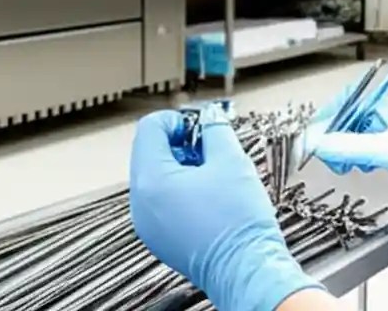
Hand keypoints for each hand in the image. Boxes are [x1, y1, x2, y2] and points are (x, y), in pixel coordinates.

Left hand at [130, 111, 321, 310]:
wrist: (246, 269)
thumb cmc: (238, 222)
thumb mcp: (231, 161)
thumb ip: (216, 130)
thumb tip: (210, 117)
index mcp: (152, 180)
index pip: (149, 129)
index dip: (176, 120)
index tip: (198, 126)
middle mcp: (141, 203)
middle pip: (149, 153)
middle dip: (178, 144)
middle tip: (209, 148)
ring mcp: (147, 224)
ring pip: (154, 178)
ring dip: (180, 167)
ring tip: (212, 174)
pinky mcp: (159, 238)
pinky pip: (159, 202)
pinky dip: (178, 190)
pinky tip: (207, 195)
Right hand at [310, 84, 387, 227]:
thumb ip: (350, 147)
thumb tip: (316, 142)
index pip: (346, 99)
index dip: (327, 117)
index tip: (315, 138)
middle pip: (347, 117)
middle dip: (335, 138)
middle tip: (330, 158)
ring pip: (354, 134)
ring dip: (345, 149)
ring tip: (348, 165)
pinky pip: (364, 146)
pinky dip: (357, 157)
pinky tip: (362, 167)